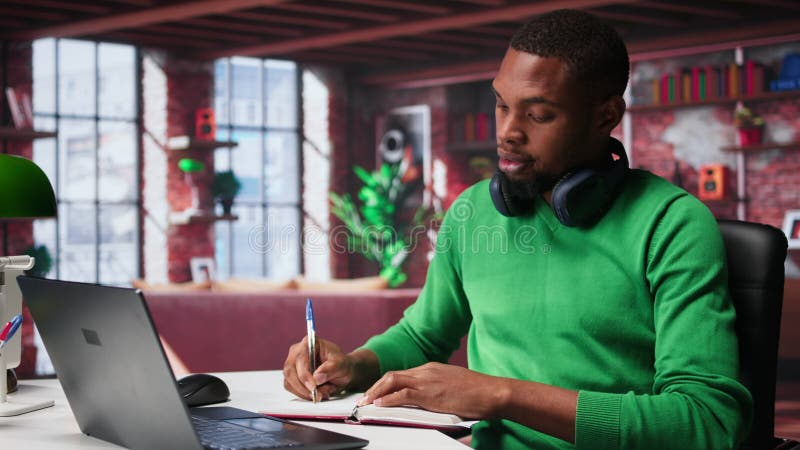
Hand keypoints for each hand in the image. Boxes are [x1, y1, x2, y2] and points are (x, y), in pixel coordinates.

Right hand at [283, 336, 351, 400]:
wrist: (340, 372)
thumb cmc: (341, 365)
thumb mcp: (342, 365)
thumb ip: (331, 369)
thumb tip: (316, 377)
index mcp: (309, 343)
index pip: (300, 358)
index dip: (305, 374)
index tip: (313, 387)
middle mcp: (297, 351)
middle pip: (291, 371)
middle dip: (304, 387)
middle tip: (318, 395)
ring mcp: (292, 364)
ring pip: (289, 382)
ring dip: (305, 392)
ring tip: (322, 393)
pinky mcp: (291, 376)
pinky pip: (291, 388)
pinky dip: (303, 394)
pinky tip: (315, 393)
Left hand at [359, 362, 505, 419]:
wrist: (491, 392)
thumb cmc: (478, 392)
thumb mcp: (453, 385)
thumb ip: (438, 388)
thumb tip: (431, 398)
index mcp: (431, 368)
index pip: (402, 374)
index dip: (385, 384)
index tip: (376, 393)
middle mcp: (426, 371)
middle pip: (392, 375)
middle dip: (375, 387)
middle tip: (364, 399)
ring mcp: (428, 380)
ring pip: (393, 381)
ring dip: (376, 392)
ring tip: (366, 403)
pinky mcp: (430, 393)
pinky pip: (403, 394)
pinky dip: (388, 399)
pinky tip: (380, 405)